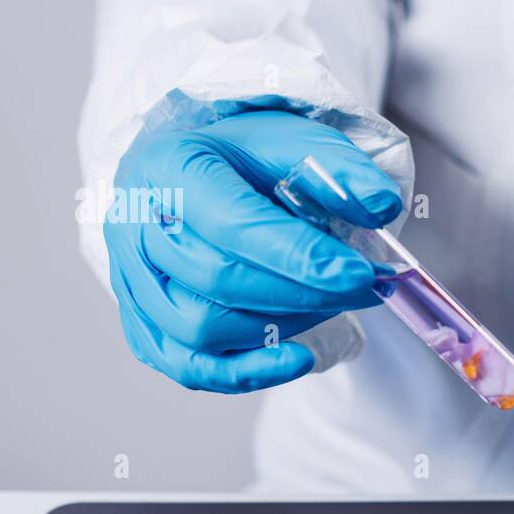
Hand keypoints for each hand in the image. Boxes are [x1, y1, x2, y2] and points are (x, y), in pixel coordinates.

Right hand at [105, 111, 402, 392]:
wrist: (197, 173)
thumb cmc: (243, 159)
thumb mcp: (297, 141)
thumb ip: (342, 168)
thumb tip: (381, 205)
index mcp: (171, 168)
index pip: (233, 226)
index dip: (299, 257)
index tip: (360, 274)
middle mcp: (136, 225)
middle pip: (219, 280)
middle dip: (304, 293)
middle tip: (366, 288)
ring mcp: (132, 280)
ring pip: (203, 328)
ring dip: (282, 325)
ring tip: (333, 303)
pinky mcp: (144, 323)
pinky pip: (188, 366)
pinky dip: (245, 373)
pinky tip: (297, 359)